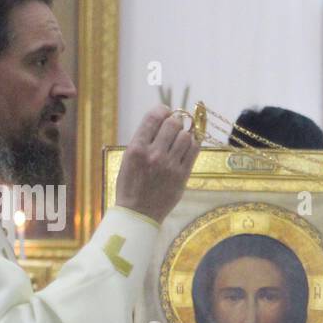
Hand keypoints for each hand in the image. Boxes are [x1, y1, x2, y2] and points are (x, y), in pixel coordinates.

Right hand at [114, 104, 198, 222]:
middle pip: (173, 123)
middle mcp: (154, 154)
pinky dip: (193, 144)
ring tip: (179, 139)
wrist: (138, 213)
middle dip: (174, 121)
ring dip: (184, 133)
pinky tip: (188, 146)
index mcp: (136, 148)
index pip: (154, 117)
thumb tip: (163, 119)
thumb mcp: (128, 158)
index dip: (162, 110)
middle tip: (173, 126)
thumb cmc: (131, 184)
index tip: (165, 112)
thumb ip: (144, 139)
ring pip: (186, 136)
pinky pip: (194, 150)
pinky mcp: (182, 175)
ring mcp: (170, 165)